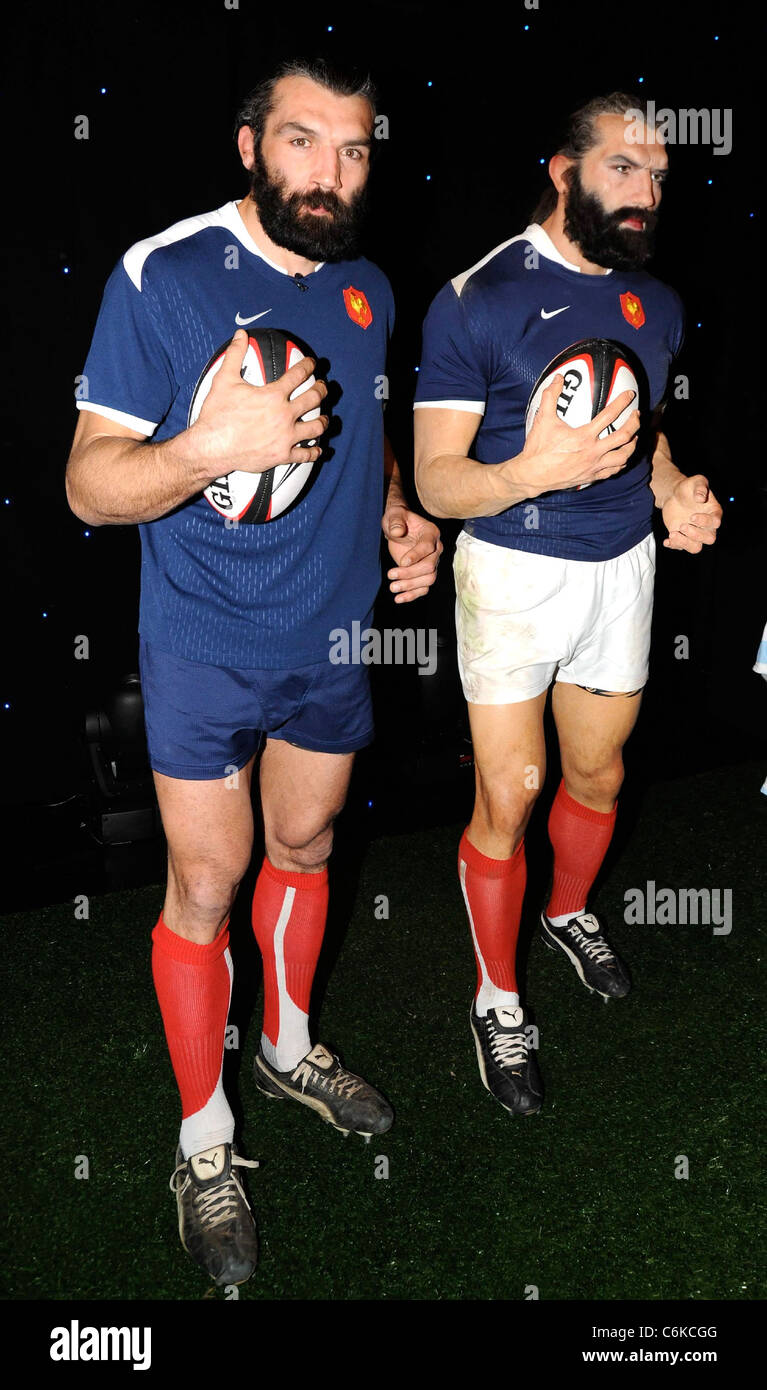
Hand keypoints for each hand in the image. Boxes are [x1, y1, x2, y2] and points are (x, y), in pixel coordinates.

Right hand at [191, 329, 328, 474]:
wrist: (211, 447)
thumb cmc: (217, 416)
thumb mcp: (224, 380)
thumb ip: (234, 355)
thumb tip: (240, 335)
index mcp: (273, 395)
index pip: (298, 375)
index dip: (307, 366)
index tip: (311, 363)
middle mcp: (284, 415)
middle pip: (313, 399)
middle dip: (321, 390)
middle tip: (322, 387)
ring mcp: (285, 437)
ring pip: (315, 427)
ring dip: (324, 421)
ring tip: (326, 418)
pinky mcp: (282, 455)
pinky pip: (305, 454)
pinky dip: (314, 452)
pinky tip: (317, 449)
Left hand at [383, 507, 442, 602]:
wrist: (399, 527)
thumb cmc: (397, 518)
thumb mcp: (394, 514)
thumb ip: (396, 520)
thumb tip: (397, 532)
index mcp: (431, 533)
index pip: (428, 547)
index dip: (416, 555)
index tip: (401, 561)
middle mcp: (436, 549)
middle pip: (429, 566)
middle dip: (410, 573)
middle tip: (391, 575)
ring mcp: (432, 562)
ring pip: (428, 579)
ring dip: (410, 586)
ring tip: (393, 587)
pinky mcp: (424, 573)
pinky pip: (424, 587)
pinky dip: (412, 595)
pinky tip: (399, 598)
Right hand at [507, 374, 639, 497]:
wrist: (533, 475)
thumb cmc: (538, 448)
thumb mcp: (543, 420)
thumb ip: (551, 396)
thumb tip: (559, 378)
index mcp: (584, 436)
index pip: (609, 415)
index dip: (622, 402)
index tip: (630, 394)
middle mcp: (593, 452)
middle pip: (624, 437)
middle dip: (634, 423)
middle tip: (636, 415)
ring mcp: (594, 466)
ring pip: (623, 457)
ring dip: (631, 446)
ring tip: (634, 438)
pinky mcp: (591, 477)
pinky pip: (613, 471)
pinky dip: (620, 463)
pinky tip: (621, 457)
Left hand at [661, 474, 721, 551]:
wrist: (675, 495)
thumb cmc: (689, 487)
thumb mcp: (696, 481)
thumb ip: (700, 487)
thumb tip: (700, 498)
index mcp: (714, 513)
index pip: (715, 522)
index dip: (704, 521)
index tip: (692, 516)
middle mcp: (707, 526)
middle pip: (709, 539)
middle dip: (696, 534)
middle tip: (682, 526)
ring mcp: (695, 533)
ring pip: (696, 547)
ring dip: (685, 543)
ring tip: (672, 534)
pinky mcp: (683, 538)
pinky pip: (681, 547)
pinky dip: (674, 545)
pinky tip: (667, 540)